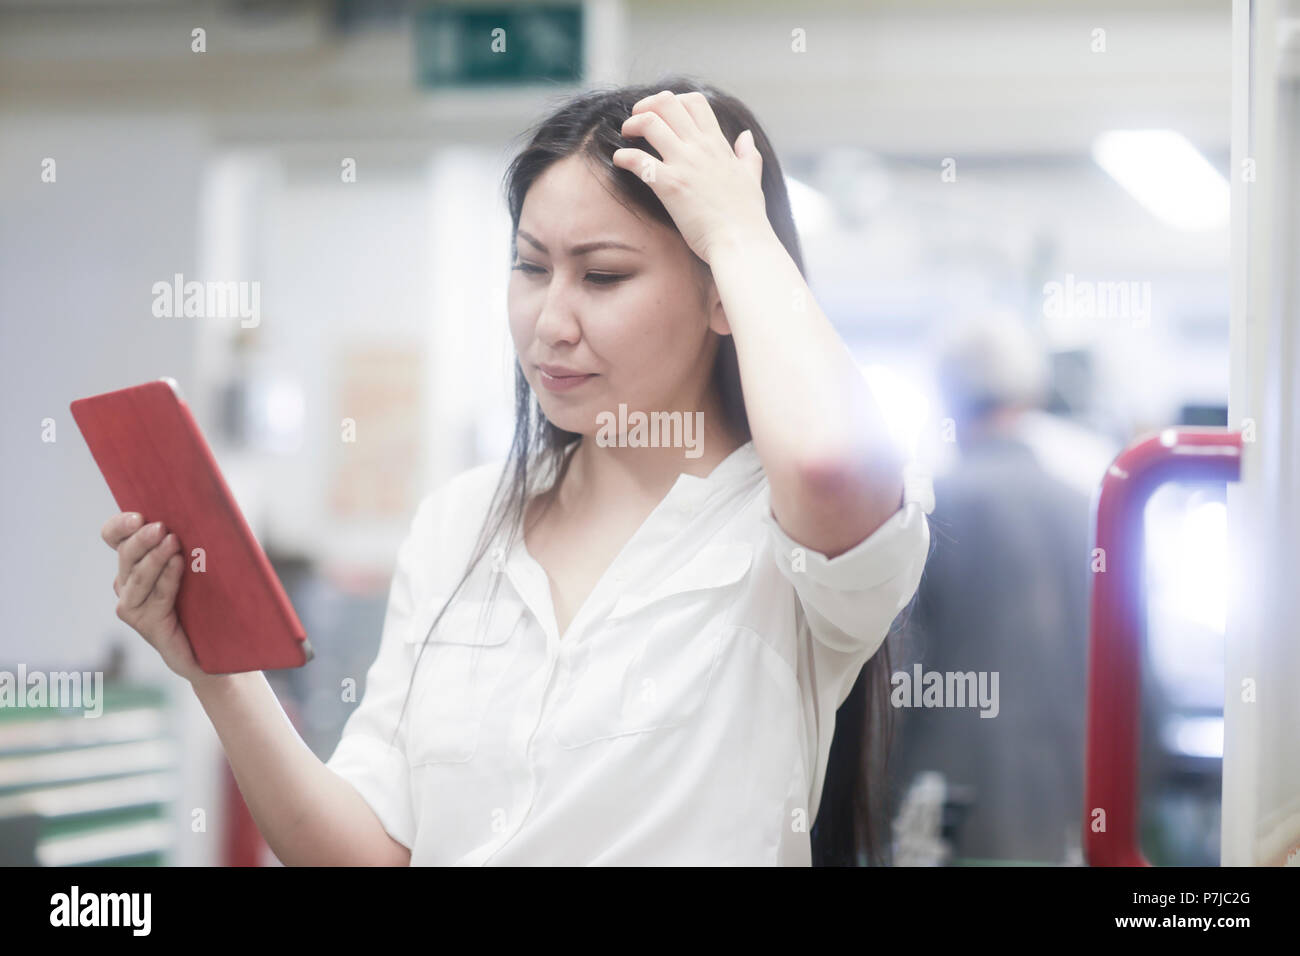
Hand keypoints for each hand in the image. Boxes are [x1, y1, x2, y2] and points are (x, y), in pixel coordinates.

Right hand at [102, 511, 206, 682]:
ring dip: (153, 557)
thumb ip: (191, 537)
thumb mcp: (201, 561)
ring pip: (137, 576)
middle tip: (161, 527)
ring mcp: (134, 606)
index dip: (120, 526)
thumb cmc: (212, 598)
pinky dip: (166, 577)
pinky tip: (177, 563)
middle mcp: (128, 583)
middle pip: (125, 554)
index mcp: (135, 562)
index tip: (138, 516)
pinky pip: (156, 596)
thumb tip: (203, 507)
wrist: (219, 646)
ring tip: (172, 541)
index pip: (114, 537)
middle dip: (141, 539)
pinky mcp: (148, 624)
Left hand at [613, 90, 772, 264]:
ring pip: (650, 122)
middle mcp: (700, 148)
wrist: (741, 243)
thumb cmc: (747, 217)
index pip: (694, 102)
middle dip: (646, 106)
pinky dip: (623, 157)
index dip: (673, 102)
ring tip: (626, 136)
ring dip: (632, 124)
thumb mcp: (751, 178)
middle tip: (637, 121)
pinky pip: (638, 159)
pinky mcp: (670, 186)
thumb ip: (748, 155)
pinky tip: (620, 162)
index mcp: (718, 144)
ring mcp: (684, 164)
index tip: (663, 116)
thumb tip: (746, 135)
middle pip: (667, 103)